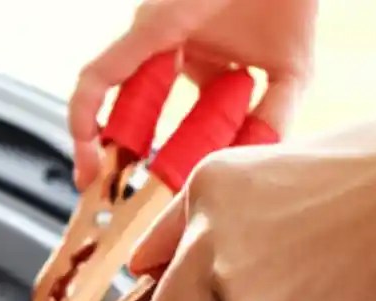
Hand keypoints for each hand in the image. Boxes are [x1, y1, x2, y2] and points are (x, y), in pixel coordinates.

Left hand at [69, 0, 316, 190]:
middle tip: (100, 203)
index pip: (162, 121)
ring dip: (95, 147)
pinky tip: (86, 146)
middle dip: (110, 159)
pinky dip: (84, 112)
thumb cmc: (291, 3)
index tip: (143, 205)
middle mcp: (163, 50)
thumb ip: (271, 122)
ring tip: (91, 186)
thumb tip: (251, 170)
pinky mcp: (145, 29)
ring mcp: (149, 37)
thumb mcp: (289, 77)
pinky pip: (99, 76)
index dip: (149, 162)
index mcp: (194, 60)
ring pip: (106, 100)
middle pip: (128, 115)